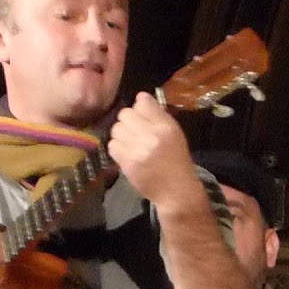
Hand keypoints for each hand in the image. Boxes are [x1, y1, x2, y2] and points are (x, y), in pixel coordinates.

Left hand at [107, 92, 198, 210]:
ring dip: (121, 134)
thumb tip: (140, 98)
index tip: (142, 116)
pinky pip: (112, 145)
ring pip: (116, 129)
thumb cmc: (176, 160)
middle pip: (125, 114)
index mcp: (166, 126)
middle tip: (134, 131)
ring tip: (130, 143)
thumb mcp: (175, 134)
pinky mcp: (127, 162)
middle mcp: (151, 135)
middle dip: (128, 121)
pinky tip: (126, 153)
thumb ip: (158, 116)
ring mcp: (137, 149)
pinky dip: (117, 148)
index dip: (139, 107)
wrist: (176, 190)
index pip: (142, 101)